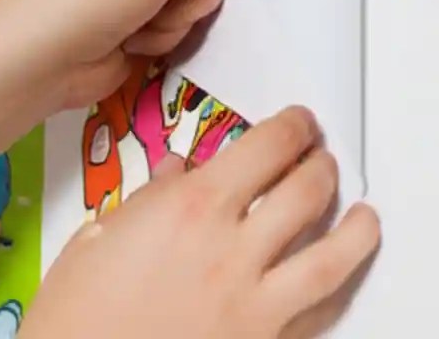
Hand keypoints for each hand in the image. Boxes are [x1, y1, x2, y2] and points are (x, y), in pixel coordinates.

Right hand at [20, 106, 380, 338]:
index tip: (298, 122)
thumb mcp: (99, 236)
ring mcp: (253, 300)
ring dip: (355, 225)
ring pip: (333, 253)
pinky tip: (343, 274)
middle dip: (321, 164)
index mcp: (191, 207)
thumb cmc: (75, 315)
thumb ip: (150, 198)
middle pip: (306, 190)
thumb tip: (179, 172)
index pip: (267, 147)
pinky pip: (320, 308)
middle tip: (322, 156)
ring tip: (363, 213)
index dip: (293, 127)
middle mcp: (231, 248)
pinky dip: (340, 286)